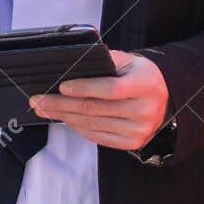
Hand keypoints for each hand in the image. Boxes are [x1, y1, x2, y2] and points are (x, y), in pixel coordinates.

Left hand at [30, 49, 169, 149]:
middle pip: (95, 109)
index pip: (110, 89)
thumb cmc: (141, 76)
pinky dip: (78, 128)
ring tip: (46, 110)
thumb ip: (106, 60)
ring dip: (65, 117)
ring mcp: (138, 130)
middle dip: (62, 105)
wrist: (164, 99)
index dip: (84, 88)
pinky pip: (98, 137)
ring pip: (93, 125)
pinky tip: (65, 119)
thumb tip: (74, 63)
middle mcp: (143, 110)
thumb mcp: (130, 61)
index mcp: (144, 85)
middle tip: (39, 101)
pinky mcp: (131, 142)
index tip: (61, 87)